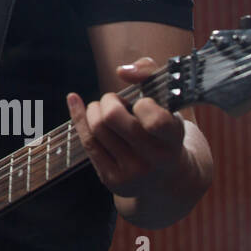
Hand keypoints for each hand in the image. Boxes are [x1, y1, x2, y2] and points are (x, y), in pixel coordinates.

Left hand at [66, 56, 189, 198]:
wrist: (169, 179)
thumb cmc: (164, 129)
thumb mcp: (169, 101)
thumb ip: (149, 72)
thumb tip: (122, 71)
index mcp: (173, 139)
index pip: (155, 119)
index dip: (143, 104)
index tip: (143, 103)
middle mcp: (154, 159)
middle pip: (111, 118)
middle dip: (108, 100)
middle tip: (115, 101)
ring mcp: (133, 173)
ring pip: (96, 127)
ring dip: (94, 109)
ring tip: (106, 110)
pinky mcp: (112, 180)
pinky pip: (87, 141)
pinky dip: (80, 117)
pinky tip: (77, 103)